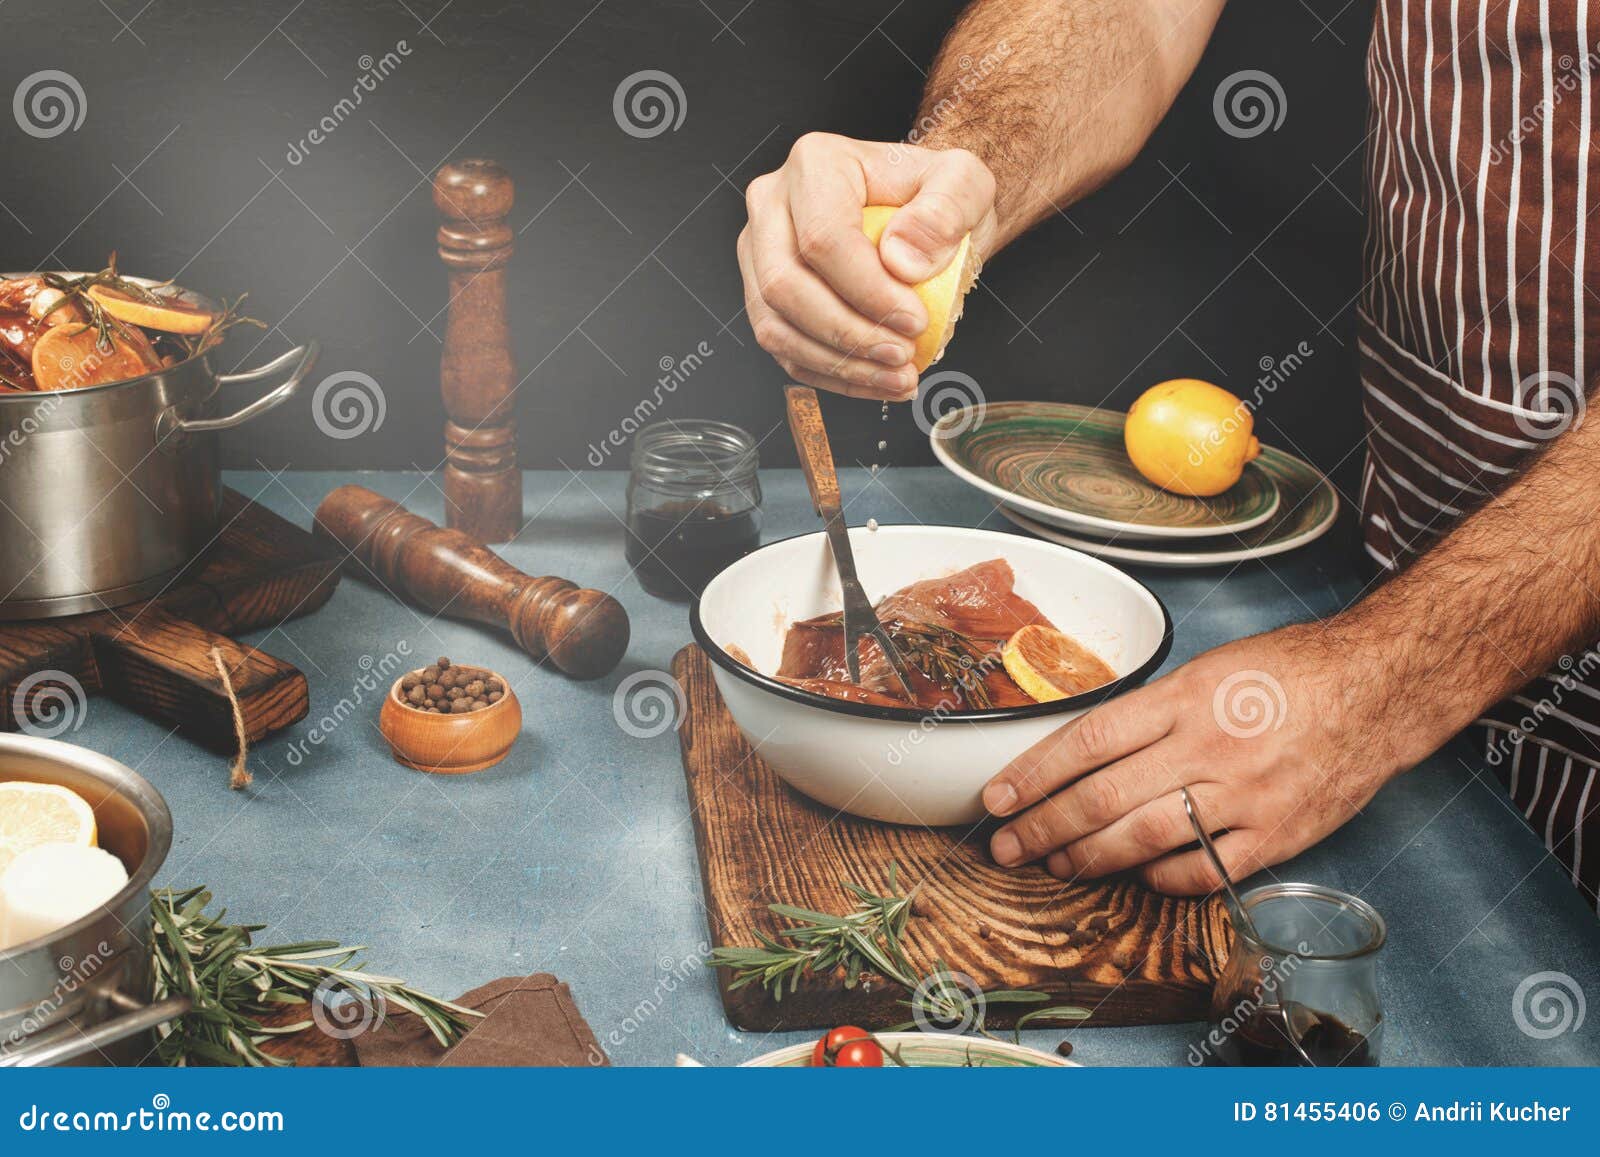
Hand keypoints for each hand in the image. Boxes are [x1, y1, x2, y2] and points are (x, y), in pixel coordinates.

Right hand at [737, 132, 996, 399]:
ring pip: (774, 324)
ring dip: (836, 364)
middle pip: (785, 285)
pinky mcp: (763, 295)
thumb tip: (901, 260)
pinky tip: (876, 382)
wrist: (919, 213)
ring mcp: (759, 252)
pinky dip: (829, 375)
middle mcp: (771, 204)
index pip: (824, 239)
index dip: (867, 292)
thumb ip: (947, 209)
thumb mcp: (966, 182)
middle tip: (902, 355)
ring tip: (896, 378)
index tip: (915, 321)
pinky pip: (783, 348)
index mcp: (815, 164)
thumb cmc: (935, 196)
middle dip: (847, 334)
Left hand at [981, 625, 1417, 893]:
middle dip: (1043, 826)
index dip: (1033, 773)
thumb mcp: (1211, 666)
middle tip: (1006, 845)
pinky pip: (1203, 872)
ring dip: (1088, 858)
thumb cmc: (1295, 671)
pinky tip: (1136, 876)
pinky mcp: (1277, 836)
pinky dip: (1160, 879)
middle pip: (1103, 798)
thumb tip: (1089, 747)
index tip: (996, 796)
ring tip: (1053, 864)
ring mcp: (1243, 798)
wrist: (1383, 687)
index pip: (1088, 740)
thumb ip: (1154, 708)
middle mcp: (1208, 749)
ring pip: (1143, 840)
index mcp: (1186, 698)